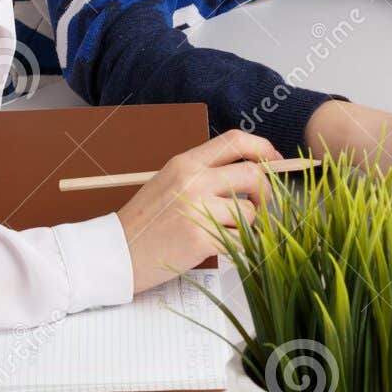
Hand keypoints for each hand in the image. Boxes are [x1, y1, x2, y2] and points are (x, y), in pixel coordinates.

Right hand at [115, 130, 282, 292]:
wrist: (116, 251)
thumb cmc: (145, 221)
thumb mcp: (169, 182)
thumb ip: (203, 173)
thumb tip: (247, 172)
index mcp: (186, 162)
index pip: (235, 140)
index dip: (263, 148)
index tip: (275, 162)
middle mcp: (192, 180)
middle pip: (253, 174)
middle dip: (266, 193)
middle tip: (261, 207)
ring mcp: (196, 208)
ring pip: (250, 211)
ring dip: (248, 225)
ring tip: (229, 232)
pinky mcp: (199, 237)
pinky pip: (240, 240)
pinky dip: (239, 247)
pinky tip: (223, 248)